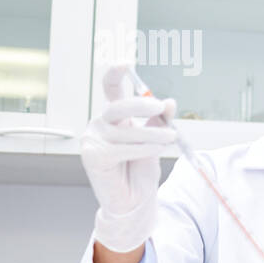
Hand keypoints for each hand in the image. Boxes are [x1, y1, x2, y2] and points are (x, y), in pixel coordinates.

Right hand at [81, 65, 175, 252]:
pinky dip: (143, 148)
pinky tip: (155, 151)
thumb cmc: (141, 168)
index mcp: (113, 117)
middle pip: (117, 107)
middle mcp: (99, 125)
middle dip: (140, 104)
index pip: (110, 89)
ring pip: (126, 130)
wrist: (134, 200)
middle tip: (160, 107)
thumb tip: (169, 102)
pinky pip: (122, 147)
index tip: (126, 63)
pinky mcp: (93, 157)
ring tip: (171, 138)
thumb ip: (160, 120)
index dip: (115, 74)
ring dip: (152, 134)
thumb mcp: (156, 140)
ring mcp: (92, 140)